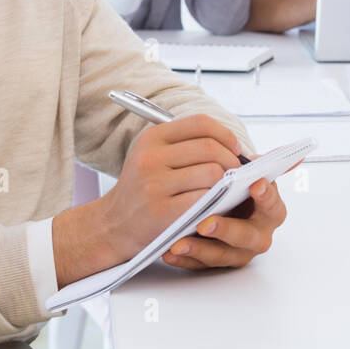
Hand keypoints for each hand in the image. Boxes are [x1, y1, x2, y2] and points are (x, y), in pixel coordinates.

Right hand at [98, 115, 244, 260]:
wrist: (113, 225)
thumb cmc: (143, 190)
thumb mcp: (153, 157)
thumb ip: (186, 146)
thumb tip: (234, 145)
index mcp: (152, 138)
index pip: (200, 123)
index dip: (225, 134)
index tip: (235, 149)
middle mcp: (150, 157)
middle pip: (210, 148)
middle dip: (231, 161)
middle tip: (236, 174)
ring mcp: (154, 185)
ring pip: (212, 173)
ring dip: (226, 184)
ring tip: (226, 191)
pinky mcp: (161, 212)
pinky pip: (205, 200)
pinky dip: (217, 202)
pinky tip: (216, 206)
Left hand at [161, 158, 297, 269]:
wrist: (225, 212)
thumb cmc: (238, 190)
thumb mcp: (249, 176)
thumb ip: (259, 166)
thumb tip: (286, 152)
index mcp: (270, 213)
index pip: (273, 206)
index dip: (266, 196)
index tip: (255, 184)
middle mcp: (256, 235)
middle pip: (246, 236)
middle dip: (226, 229)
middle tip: (205, 223)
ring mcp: (236, 252)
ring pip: (220, 255)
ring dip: (198, 250)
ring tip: (178, 243)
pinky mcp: (214, 263)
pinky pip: (198, 266)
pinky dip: (183, 259)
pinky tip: (168, 252)